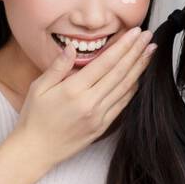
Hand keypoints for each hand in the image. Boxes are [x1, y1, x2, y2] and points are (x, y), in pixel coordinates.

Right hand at [14, 27, 154, 168]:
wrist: (36, 151)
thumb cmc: (34, 117)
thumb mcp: (38, 87)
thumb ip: (58, 67)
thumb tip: (72, 48)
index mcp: (74, 90)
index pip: (105, 63)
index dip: (123, 46)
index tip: (135, 33)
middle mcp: (90, 102)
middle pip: (120, 72)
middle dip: (136, 52)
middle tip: (148, 37)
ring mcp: (99, 116)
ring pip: (125, 87)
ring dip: (139, 68)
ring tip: (150, 52)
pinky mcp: (102, 127)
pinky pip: (122, 104)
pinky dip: (133, 89)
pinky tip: (139, 77)